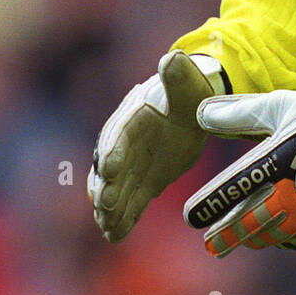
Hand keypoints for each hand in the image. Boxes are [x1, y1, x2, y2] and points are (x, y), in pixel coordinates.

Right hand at [88, 50, 224, 242]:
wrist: (191, 107)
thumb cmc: (190, 90)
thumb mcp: (187, 82)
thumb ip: (178, 75)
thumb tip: (171, 59)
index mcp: (134, 115)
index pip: (120, 133)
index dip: (112, 150)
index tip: (107, 167)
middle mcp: (126, 141)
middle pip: (112, 165)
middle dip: (107, 185)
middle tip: (104, 205)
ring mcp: (133, 163)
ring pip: (118, 188)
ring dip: (111, 208)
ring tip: (108, 228)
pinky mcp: (144, 179)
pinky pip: (131, 200)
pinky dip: (124, 217)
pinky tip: (116, 235)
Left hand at [186, 64, 295, 256]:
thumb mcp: (278, 106)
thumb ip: (237, 112)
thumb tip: (200, 113)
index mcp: (279, 158)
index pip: (237, 186)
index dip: (212, 204)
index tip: (191, 217)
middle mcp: (295, 187)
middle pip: (253, 221)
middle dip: (229, 234)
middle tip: (210, 244)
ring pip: (275, 233)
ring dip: (254, 237)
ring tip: (239, 241)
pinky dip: (283, 238)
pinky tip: (272, 237)